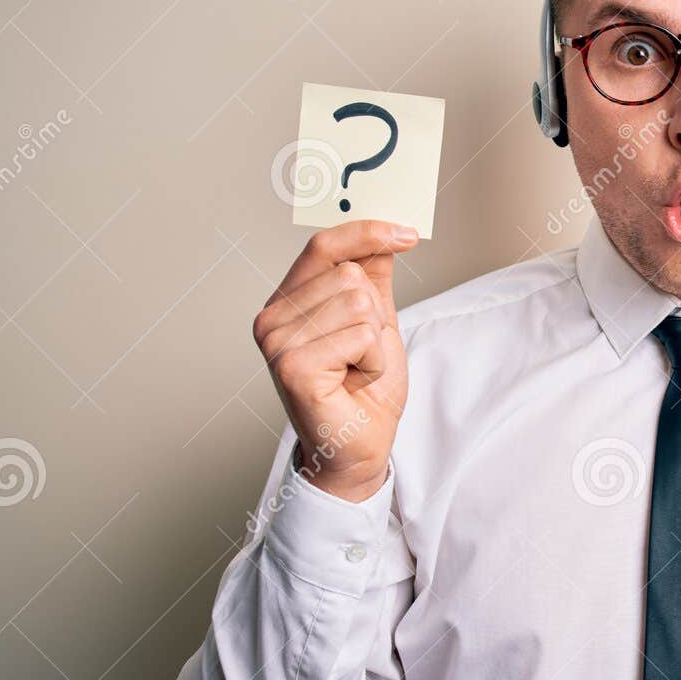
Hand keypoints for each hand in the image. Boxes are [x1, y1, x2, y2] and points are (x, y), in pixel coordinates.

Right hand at [252, 220, 418, 501]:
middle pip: (351, 276)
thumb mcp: (376, 323)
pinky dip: (372, 361)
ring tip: (355, 370)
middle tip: (360, 355)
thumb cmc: (363, 390)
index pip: (324, 247)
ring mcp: (277, 342)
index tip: (408, 233)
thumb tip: (383, 234)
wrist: (360, 447)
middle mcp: (272, 318)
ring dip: (374, 342)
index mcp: (286, 302)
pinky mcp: (293, 367)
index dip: (366, 232)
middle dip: (375, 317)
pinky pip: (360, 336)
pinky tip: (353, 383)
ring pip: (360, 304)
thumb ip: (372, 278)